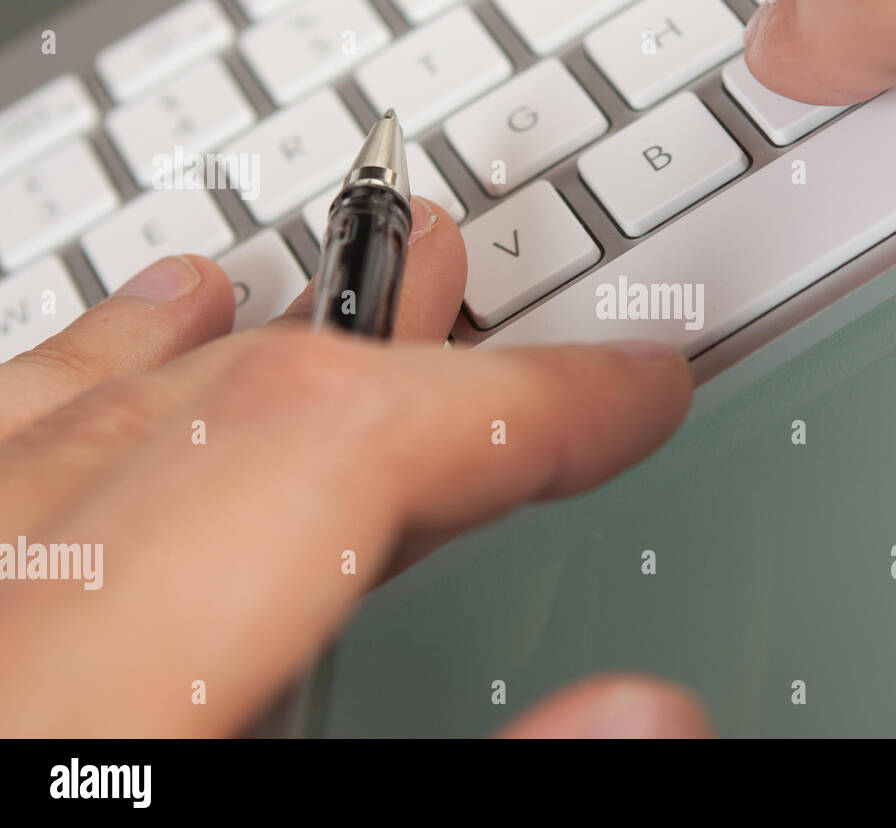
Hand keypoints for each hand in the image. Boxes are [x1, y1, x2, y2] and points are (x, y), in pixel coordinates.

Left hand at [0, 198, 708, 736]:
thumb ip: (487, 779)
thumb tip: (646, 711)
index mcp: (81, 703)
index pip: (330, 458)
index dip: (515, 405)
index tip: (630, 392)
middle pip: (222, 417)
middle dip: (403, 356)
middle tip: (492, 290)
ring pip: (87, 407)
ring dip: (249, 339)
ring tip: (345, 285)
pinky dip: (86, 372)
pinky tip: (151, 319)